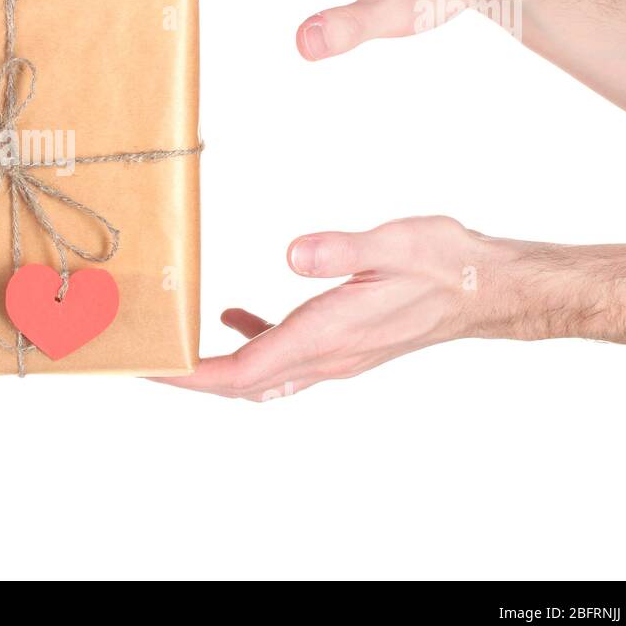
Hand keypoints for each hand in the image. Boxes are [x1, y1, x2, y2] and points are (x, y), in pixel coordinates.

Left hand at [156, 216, 507, 400]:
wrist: (487, 289)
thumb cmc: (446, 264)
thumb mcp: (395, 242)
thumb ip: (342, 249)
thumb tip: (293, 254)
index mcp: (327, 335)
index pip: (243, 370)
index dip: (191, 375)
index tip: (151, 369)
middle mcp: (326, 356)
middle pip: (239, 383)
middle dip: (185, 378)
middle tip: (139, 362)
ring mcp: (334, 356)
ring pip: (258, 376)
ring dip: (213, 369)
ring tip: (172, 349)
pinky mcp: (342, 344)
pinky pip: (282, 356)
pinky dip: (249, 344)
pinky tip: (234, 316)